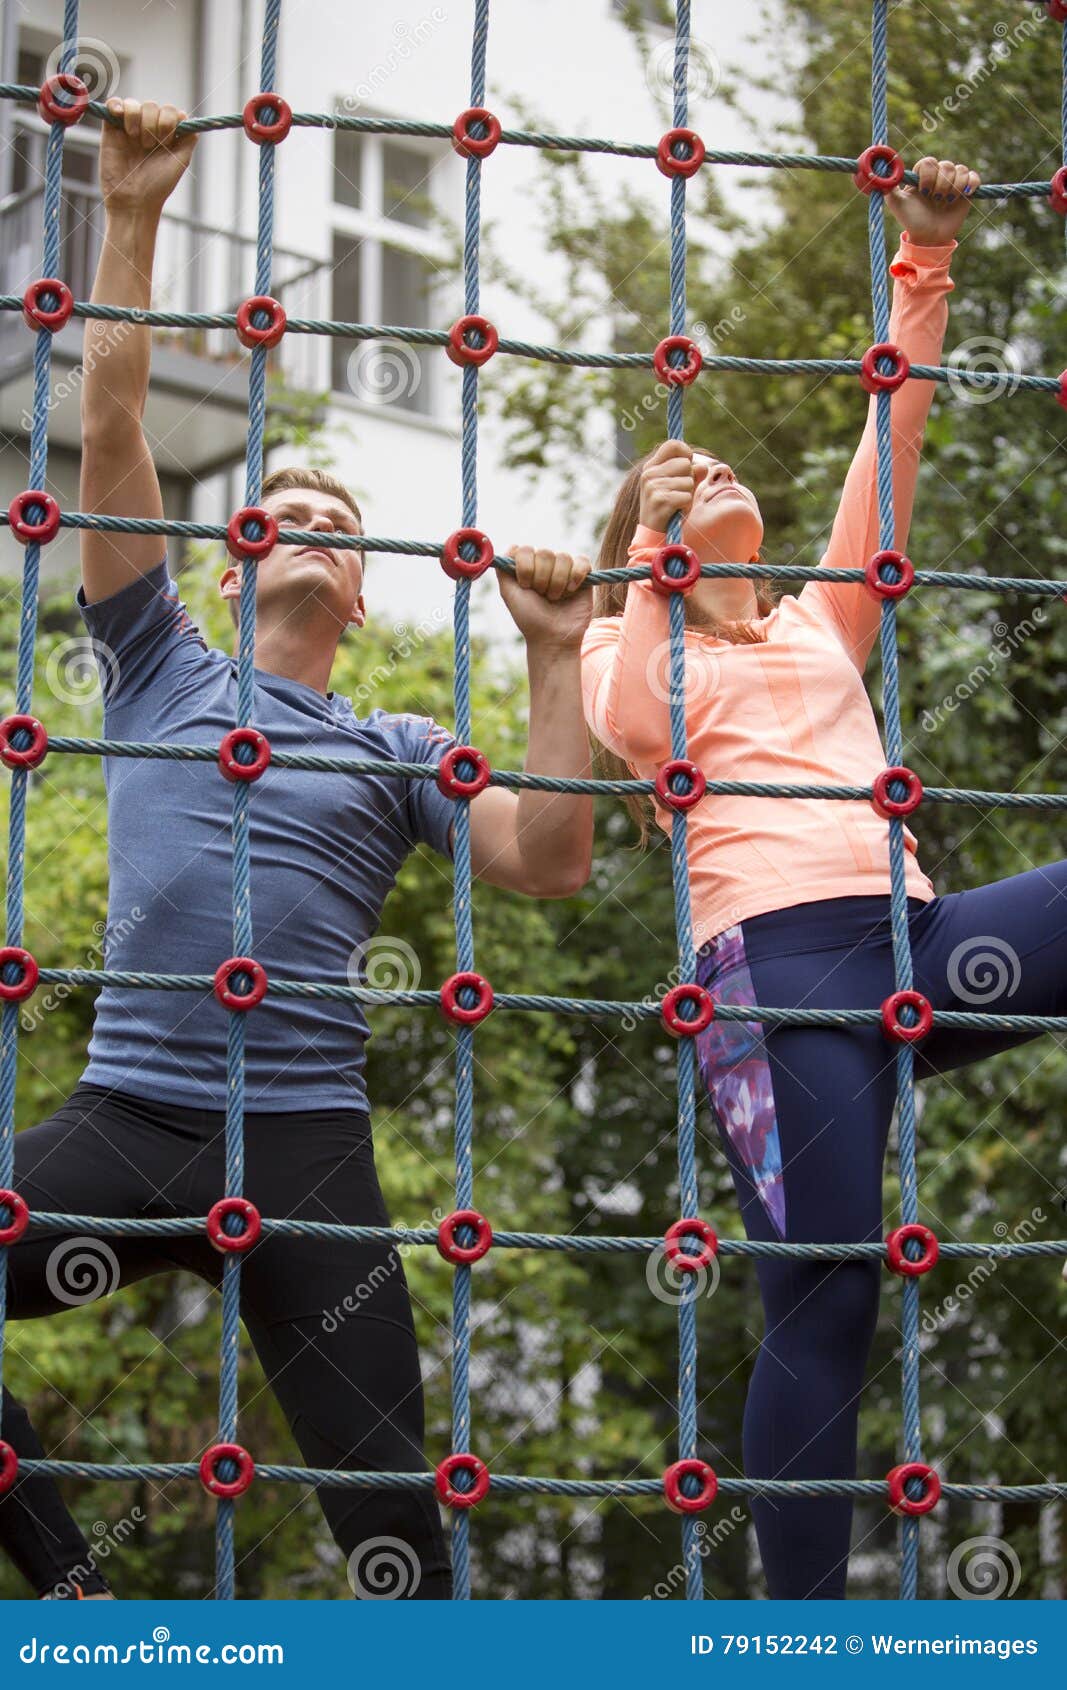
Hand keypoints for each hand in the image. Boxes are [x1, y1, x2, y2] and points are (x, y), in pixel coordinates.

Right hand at [100, 99, 196, 217]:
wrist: (132, 201)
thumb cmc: (158, 186)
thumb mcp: (180, 162)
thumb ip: (188, 139)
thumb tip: (186, 116)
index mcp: (166, 135)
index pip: (171, 111)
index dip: (170, 121)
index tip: (167, 142)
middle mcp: (149, 129)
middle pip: (153, 106)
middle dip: (153, 124)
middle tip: (149, 147)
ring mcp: (130, 128)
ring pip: (134, 104)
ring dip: (136, 118)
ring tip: (135, 140)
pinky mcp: (112, 129)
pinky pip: (113, 103)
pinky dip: (116, 105)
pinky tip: (118, 115)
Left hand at [498, 546, 592, 648]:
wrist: (553, 638)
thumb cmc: (530, 618)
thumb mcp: (509, 594)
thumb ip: (503, 569)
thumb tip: (511, 546)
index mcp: (528, 567)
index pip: (525, 549)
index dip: (525, 568)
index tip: (525, 586)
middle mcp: (546, 565)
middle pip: (545, 552)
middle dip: (541, 578)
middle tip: (542, 596)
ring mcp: (565, 569)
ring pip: (563, 557)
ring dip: (557, 581)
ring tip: (555, 598)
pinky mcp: (583, 576)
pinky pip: (582, 561)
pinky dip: (576, 575)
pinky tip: (572, 590)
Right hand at [639, 439, 695, 531]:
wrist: (653, 534)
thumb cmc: (669, 507)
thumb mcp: (680, 486)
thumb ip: (692, 473)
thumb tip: (702, 466)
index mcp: (651, 466)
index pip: (673, 444)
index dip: (686, 452)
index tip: (688, 465)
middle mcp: (649, 474)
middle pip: (685, 463)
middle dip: (689, 479)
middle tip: (678, 493)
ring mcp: (652, 487)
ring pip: (688, 481)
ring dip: (687, 495)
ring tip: (676, 504)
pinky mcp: (659, 500)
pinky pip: (686, 496)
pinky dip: (685, 506)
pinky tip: (675, 511)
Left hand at [886, 156, 979, 245]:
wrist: (928, 238)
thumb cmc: (912, 220)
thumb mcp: (897, 204)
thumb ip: (889, 188)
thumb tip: (881, 173)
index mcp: (922, 175)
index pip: (928, 162)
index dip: (928, 175)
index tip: (923, 192)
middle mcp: (938, 175)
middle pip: (946, 165)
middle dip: (941, 184)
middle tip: (935, 200)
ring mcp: (954, 181)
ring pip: (961, 169)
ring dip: (953, 187)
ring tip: (946, 202)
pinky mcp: (967, 190)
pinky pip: (974, 176)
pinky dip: (971, 184)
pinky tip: (964, 194)